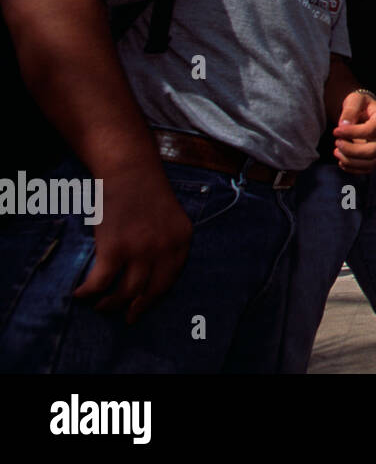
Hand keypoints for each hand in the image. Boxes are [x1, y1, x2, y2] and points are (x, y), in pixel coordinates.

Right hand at [73, 167, 192, 323]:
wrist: (129, 169)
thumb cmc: (146, 192)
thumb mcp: (171, 218)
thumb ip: (167, 244)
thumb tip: (151, 273)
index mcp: (182, 241)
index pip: (171, 279)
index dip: (155, 296)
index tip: (145, 304)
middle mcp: (165, 249)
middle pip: (151, 292)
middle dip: (138, 309)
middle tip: (128, 317)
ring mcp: (140, 251)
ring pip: (125, 293)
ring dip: (110, 304)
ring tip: (101, 306)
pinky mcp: (114, 250)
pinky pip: (100, 283)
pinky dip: (88, 292)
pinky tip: (81, 294)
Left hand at [333, 90, 375, 173]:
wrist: (362, 112)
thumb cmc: (359, 105)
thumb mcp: (354, 99)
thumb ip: (350, 109)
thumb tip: (344, 125)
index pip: (371, 130)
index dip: (352, 133)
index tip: (336, 130)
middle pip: (373, 151)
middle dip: (351, 150)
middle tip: (336, 142)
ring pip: (370, 163)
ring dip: (350, 161)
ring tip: (336, 151)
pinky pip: (367, 169)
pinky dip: (352, 168)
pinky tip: (341, 159)